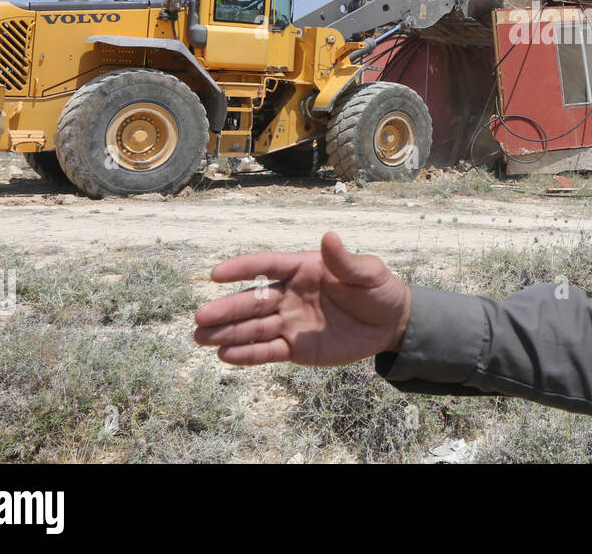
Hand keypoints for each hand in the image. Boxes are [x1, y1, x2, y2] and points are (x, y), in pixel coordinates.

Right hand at [193, 232, 411, 366]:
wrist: (391, 324)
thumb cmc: (379, 290)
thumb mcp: (368, 272)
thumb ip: (345, 261)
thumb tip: (328, 237)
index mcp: (303, 269)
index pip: (267, 265)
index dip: (242, 268)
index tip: (215, 274)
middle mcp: (291, 295)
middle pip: (254, 300)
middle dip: (227, 309)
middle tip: (200, 317)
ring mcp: (291, 322)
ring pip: (255, 327)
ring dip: (228, 332)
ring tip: (202, 338)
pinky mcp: (297, 348)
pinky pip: (269, 351)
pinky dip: (248, 354)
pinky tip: (226, 355)